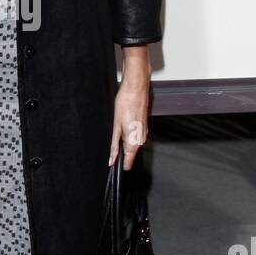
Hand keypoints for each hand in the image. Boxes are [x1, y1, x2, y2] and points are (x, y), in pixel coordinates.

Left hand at [108, 49, 150, 169]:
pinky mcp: (143, 127)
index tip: (112, 166)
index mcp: (134, 142)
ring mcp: (144, 133)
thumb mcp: (116, 126)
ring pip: (132, 144)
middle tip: (111, 141)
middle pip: (130, 154)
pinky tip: (123, 124)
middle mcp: (141, 139)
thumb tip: (111, 159)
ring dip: (124, 141)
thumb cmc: (126, 104)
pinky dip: (128, 135)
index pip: (128, 162)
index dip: (120, 165)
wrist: (136, 89)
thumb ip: (114, 145)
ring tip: (118, 128)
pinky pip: (135, 137)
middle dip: (121, 152)